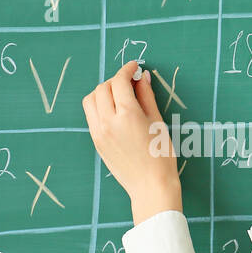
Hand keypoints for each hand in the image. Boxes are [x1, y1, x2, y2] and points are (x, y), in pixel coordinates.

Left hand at [82, 60, 182, 224]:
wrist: (150, 186)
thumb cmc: (161, 156)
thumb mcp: (157, 122)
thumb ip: (147, 96)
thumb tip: (142, 77)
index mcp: (127, 115)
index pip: (119, 81)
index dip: (127, 69)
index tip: (134, 66)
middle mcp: (108, 122)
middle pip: (102, 88)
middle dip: (115, 80)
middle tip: (130, 83)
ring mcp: (98, 133)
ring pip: (90, 100)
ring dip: (103, 92)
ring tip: (119, 96)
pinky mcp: (96, 142)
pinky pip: (91, 116)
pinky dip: (99, 107)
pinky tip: (114, 112)